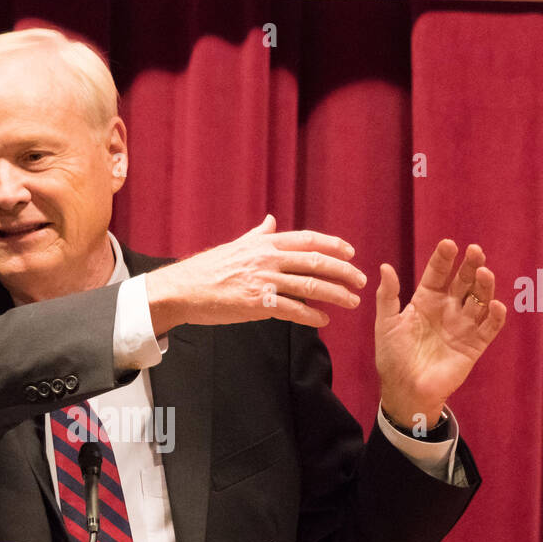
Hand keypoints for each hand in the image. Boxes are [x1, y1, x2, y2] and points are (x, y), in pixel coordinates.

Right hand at [145, 214, 366, 333]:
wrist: (182, 289)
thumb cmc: (207, 269)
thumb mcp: (236, 245)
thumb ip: (258, 234)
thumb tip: (271, 220)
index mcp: (264, 243)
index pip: (307, 240)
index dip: (333, 245)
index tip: (351, 252)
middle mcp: (267, 258)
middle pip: (315, 262)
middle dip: (344, 271)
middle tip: (360, 281)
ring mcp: (263, 281)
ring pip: (309, 286)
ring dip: (335, 295)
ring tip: (351, 302)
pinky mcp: (257, 304)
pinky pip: (292, 310)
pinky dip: (311, 316)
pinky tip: (323, 321)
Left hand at [374, 240, 506, 427]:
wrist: (404, 390)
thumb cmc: (393, 357)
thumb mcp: (386, 324)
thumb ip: (388, 296)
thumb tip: (385, 267)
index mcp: (426, 301)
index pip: (438, 274)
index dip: (443, 259)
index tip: (448, 244)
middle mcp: (447, 309)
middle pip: (464, 281)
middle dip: (470, 266)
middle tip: (475, 251)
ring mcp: (463, 326)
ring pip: (479, 300)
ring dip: (484, 286)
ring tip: (485, 273)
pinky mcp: (474, 345)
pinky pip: (489, 328)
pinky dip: (495, 316)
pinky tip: (495, 305)